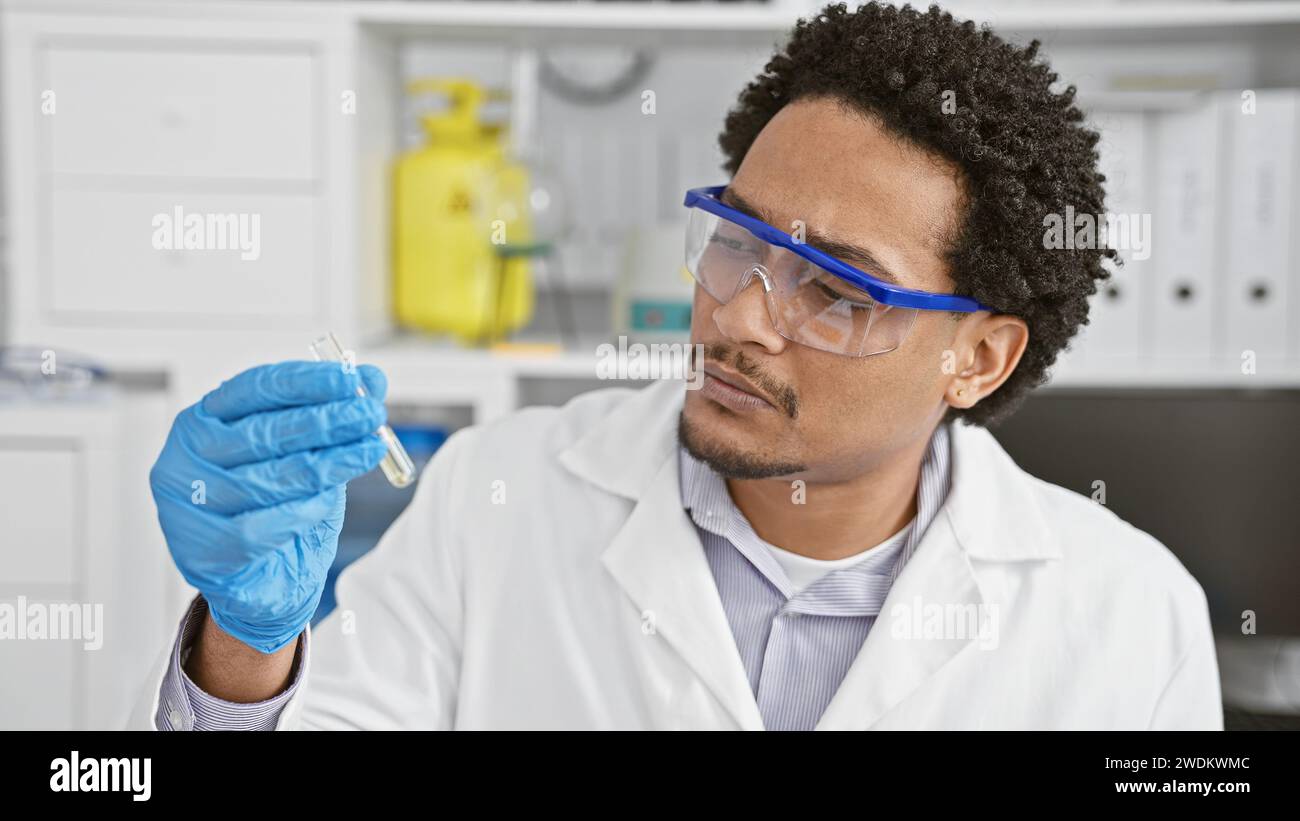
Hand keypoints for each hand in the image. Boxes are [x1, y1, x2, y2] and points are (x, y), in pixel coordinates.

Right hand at [149, 361, 388, 652]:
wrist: (263, 580)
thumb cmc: (280, 506)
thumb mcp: (308, 453)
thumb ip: (333, 414)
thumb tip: (373, 380)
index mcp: (203, 420)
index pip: (253, 389)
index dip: (305, 382)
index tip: (351, 380)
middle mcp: (184, 457)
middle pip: (263, 433)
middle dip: (326, 420)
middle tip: (372, 414)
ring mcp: (186, 504)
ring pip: (267, 479)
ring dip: (328, 463)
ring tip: (369, 450)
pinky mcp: (202, 549)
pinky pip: (264, 525)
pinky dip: (303, 509)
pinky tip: (329, 499)